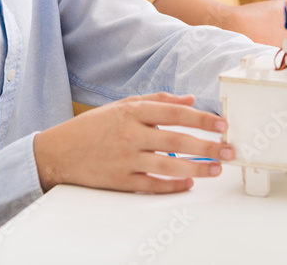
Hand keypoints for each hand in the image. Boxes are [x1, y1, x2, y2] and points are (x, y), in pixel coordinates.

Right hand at [33, 92, 233, 193]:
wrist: (57, 152)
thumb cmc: (93, 127)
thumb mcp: (122, 106)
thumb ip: (158, 101)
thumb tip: (190, 100)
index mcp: (132, 112)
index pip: (175, 113)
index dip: (202, 119)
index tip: (222, 124)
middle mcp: (131, 134)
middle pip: (178, 140)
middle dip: (208, 146)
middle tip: (229, 150)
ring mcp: (126, 159)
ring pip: (169, 165)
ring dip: (196, 169)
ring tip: (215, 170)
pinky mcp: (121, 181)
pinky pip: (152, 185)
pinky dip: (172, 186)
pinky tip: (187, 184)